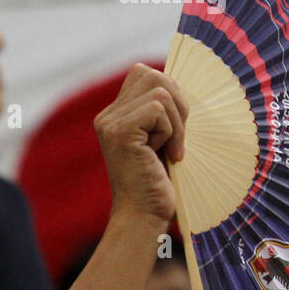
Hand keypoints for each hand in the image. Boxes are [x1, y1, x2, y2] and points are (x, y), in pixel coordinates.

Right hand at [94, 64, 187, 223]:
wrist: (145, 215)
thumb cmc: (160, 183)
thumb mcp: (164, 140)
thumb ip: (164, 113)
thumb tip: (180, 83)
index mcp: (116, 115)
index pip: (145, 74)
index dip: (170, 92)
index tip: (176, 126)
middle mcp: (108, 116)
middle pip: (154, 76)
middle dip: (178, 104)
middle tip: (177, 138)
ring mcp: (111, 123)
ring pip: (160, 91)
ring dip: (177, 123)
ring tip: (171, 150)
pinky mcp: (120, 132)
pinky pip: (159, 109)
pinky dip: (172, 132)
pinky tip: (165, 155)